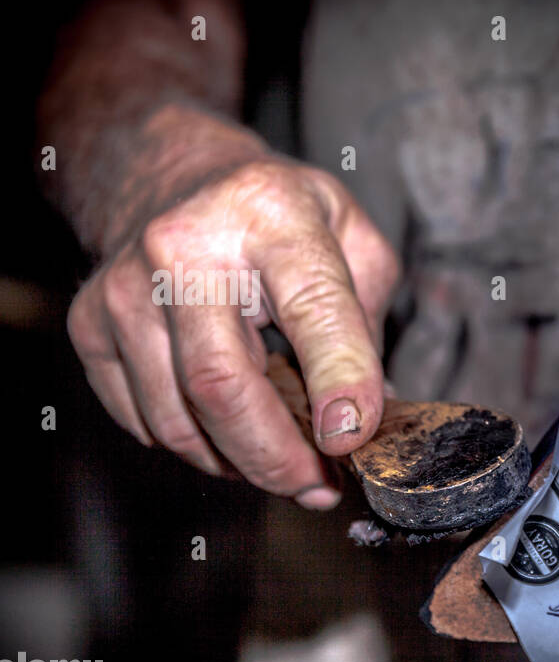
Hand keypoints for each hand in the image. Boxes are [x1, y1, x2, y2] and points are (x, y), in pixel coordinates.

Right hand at [67, 143, 398, 509]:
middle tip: (319, 486)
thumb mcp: (351, 237)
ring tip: (285, 465)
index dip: (340, 383)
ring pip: (178, 419)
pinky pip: (143, 422)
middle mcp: (184, 249)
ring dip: (240, 464)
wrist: (172, 175)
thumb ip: (366, 323)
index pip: (313, 309)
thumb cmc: (276, 215)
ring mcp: (124, 288)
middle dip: (278, 457)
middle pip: (222, 384)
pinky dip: (195, 448)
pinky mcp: (89, 325)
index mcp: (271, 216)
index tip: (353, 439)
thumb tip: (366, 419)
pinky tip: (231, 436)